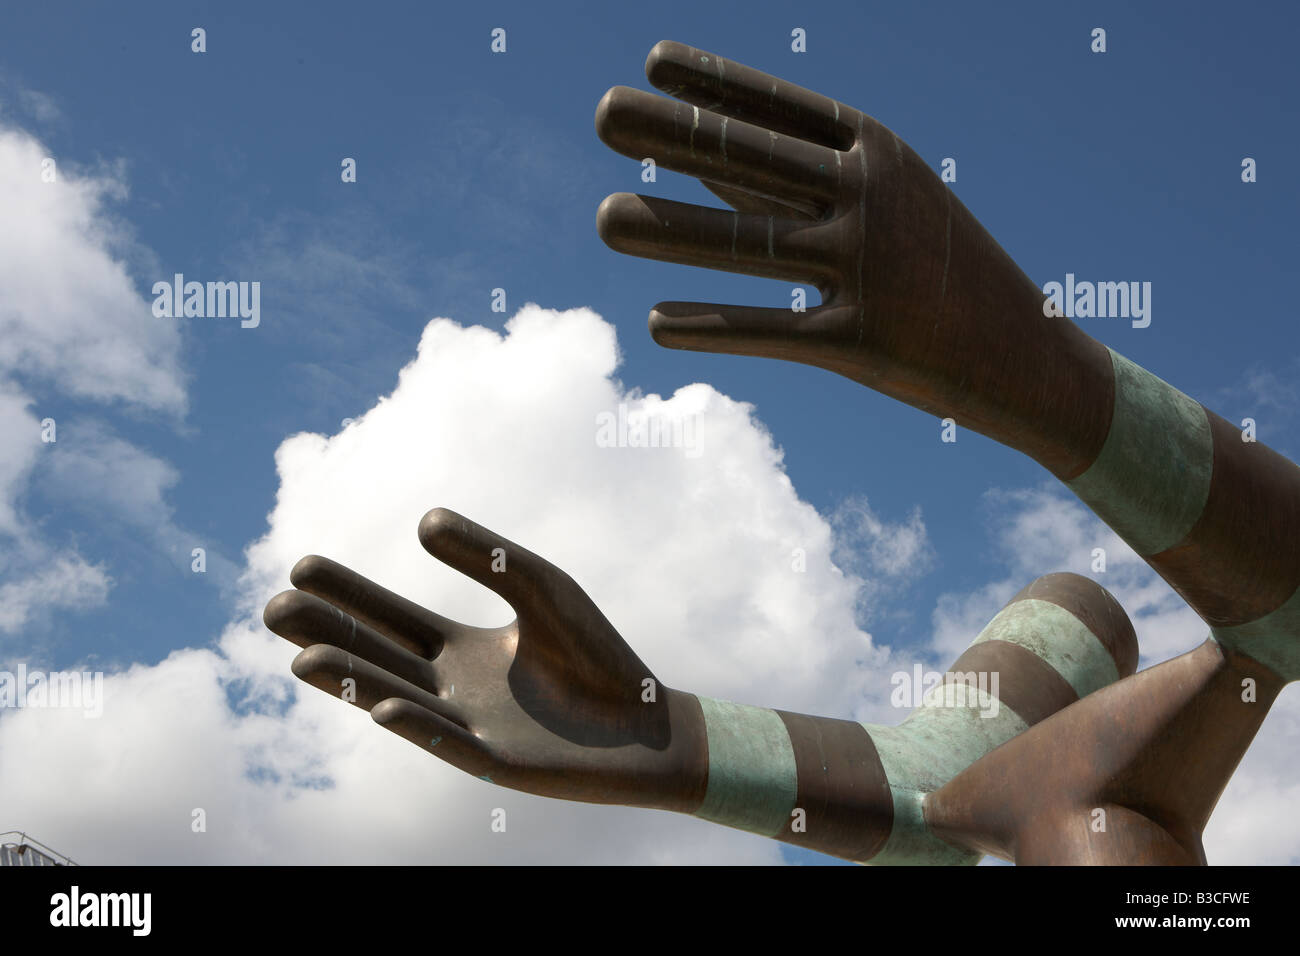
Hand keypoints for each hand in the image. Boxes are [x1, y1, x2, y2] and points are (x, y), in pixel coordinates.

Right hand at [263, 508, 705, 809]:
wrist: (645, 720)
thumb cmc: (598, 654)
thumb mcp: (541, 588)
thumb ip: (488, 556)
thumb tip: (421, 520)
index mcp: (459, 650)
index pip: (389, 618)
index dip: (347, 595)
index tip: (300, 566)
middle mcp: (450, 689)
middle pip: (376, 656)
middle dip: (326, 633)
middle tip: (272, 607)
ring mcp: (467, 727)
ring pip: (396, 699)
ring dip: (351, 681)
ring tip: (301, 657)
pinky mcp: (493, 763)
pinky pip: (447, 742)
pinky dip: (416, 725)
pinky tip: (382, 705)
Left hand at [596, 41, 1105, 476]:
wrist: (1024, 350)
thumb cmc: (938, 264)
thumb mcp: (883, 200)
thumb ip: (794, 181)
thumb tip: (702, 164)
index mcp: (881, 151)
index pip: (784, 108)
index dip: (716, 84)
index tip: (652, 63)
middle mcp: (874, 198)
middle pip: (758, 161)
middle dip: (675, 135)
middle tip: (603, 114)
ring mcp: (871, 269)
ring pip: (752, 246)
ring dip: (670, 233)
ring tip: (603, 220)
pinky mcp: (864, 342)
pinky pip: (772, 330)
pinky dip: (710, 328)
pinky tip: (655, 326)